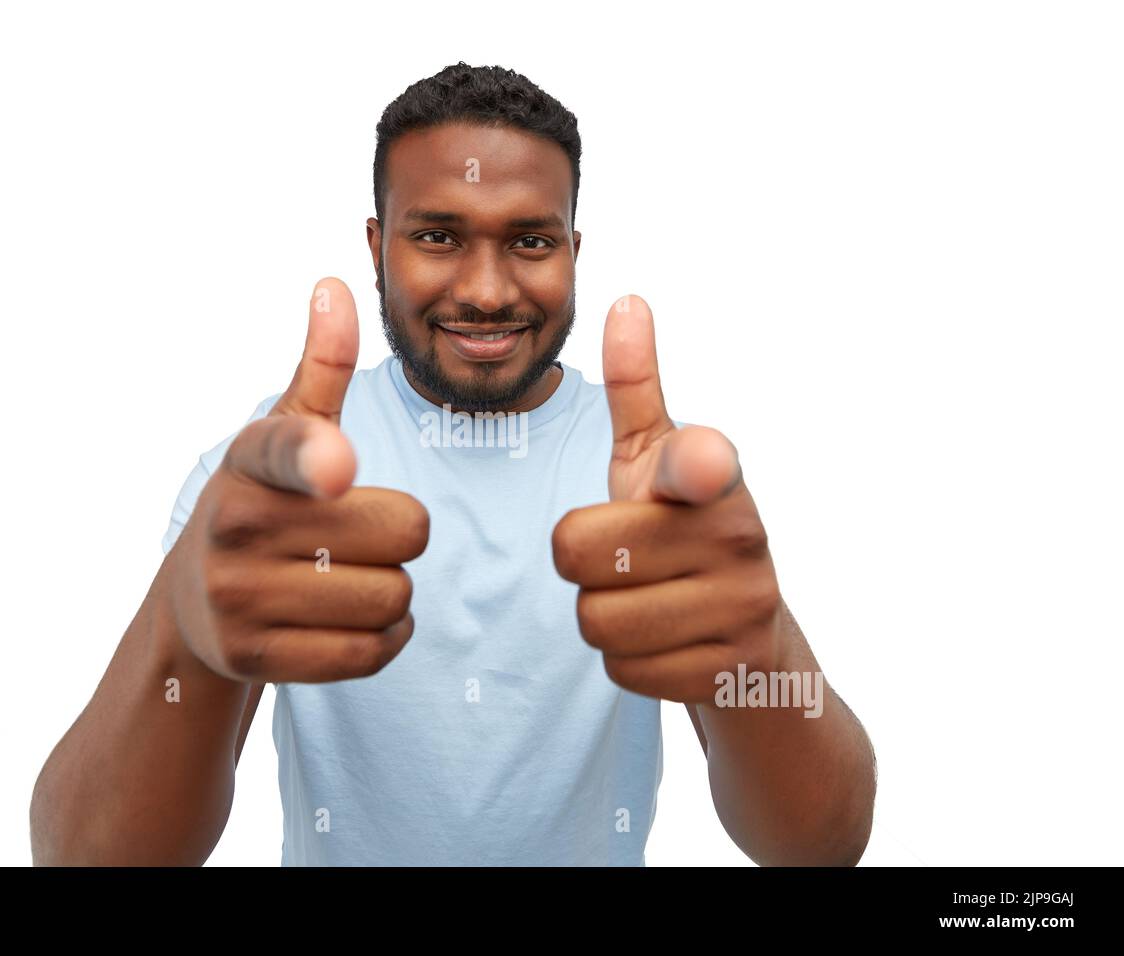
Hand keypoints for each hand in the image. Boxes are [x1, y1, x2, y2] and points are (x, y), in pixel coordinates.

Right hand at [168, 277, 429, 682]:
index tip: (337, 467)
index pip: (290, 452)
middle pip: (403, 532)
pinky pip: (372, 654)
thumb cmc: (265, 502)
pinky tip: (357, 616)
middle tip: (357, 536)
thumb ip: (321, 368)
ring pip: (394, 598)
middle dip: (401, 535)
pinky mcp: (255, 659)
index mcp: (251, 460)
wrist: (196, 602)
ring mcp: (238, 599)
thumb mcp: (282, 434)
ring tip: (351, 576)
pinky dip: (386, 638)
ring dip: (395, 591)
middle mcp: (237, 527)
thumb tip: (334, 286)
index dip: (318, 459)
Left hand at [550, 295, 781, 702]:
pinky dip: (626, 662)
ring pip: (594, 622)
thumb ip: (636, 388)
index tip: (700, 465)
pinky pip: (621, 670)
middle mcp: (738, 535)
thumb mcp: (655, 463)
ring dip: (600, 615)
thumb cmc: (681, 532)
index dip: (694, 465)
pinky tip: (664, 642)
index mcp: (712, 476)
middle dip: (578, 564)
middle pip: (576, 555)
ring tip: (644, 599)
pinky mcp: (728, 669)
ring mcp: (741, 607)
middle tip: (621, 559)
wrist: (753, 640)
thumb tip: (627, 300)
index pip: (696, 463)